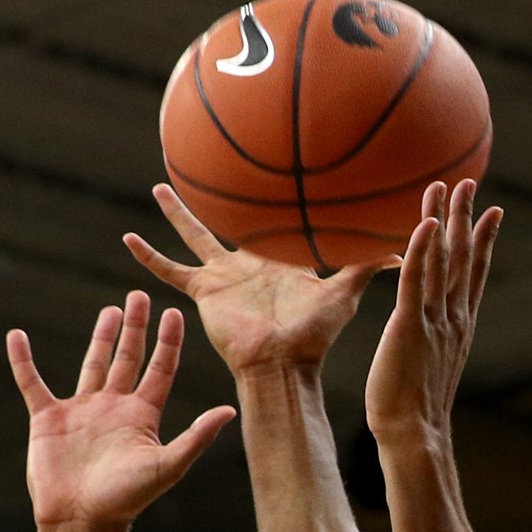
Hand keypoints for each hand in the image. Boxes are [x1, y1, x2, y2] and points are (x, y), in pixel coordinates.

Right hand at [7, 293, 233, 526]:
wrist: (82, 520)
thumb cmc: (126, 498)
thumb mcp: (167, 465)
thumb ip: (197, 437)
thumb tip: (231, 411)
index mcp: (143, 417)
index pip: (160, 370)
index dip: (168, 343)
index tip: (175, 313)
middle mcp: (114, 409)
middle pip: (128, 359)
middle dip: (136, 328)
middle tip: (140, 296)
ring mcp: (81, 412)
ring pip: (92, 364)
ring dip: (100, 337)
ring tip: (111, 310)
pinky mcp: (47, 419)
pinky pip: (32, 383)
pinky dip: (22, 360)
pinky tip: (17, 336)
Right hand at [126, 185, 383, 376]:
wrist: (282, 364)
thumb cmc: (315, 335)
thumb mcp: (343, 293)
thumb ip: (366, 267)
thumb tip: (405, 246)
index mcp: (279, 260)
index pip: (277, 225)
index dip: (280, 205)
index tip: (278, 174)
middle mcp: (250, 264)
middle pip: (231, 222)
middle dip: (223, 198)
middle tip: (210, 166)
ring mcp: (224, 278)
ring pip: (194, 236)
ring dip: (177, 213)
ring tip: (160, 188)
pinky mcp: (204, 292)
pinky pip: (171, 271)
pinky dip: (150, 258)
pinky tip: (126, 239)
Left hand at [366, 181, 503, 446]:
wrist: (414, 434)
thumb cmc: (414, 410)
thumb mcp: (429, 367)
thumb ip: (431, 343)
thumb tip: (427, 340)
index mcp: (459, 327)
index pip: (475, 275)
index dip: (485, 241)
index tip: (493, 212)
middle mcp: (452, 318)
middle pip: (464, 258)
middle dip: (467, 218)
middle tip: (468, 182)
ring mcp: (434, 321)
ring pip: (441, 261)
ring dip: (442, 220)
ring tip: (441, 187)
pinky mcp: (410, 326)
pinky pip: (416, 281)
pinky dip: (422, 250)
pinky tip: (426, 224)